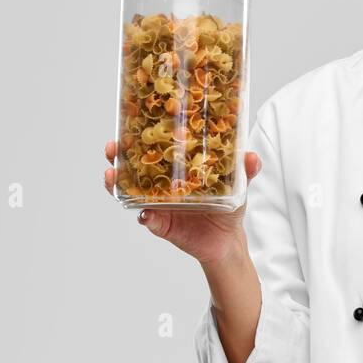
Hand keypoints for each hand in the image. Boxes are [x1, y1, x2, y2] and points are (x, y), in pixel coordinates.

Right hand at [103, 140, 261, 265]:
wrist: (226, 241)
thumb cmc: (228, 207)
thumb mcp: (238, 186)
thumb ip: (245, 171)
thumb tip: (251, 156)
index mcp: (177, 168)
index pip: (154, 146)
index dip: (139, 134)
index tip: (130, 121)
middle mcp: (162, 184)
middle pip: (132, 165)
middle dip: (118, 154)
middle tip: (112, 146)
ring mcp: (158, 203)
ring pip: (130, 191)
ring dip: (117, 183)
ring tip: (111, 175)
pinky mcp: (161, 224)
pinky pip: (147, 219)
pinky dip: (144, 217)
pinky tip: (144, 214)